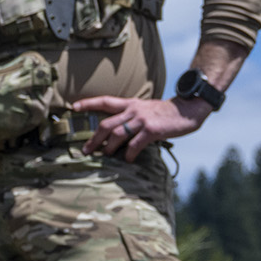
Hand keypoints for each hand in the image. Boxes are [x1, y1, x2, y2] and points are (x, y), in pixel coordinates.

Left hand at [73, 93, 206, 159]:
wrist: (188, 109)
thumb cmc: (165, 113)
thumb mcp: (145, 110)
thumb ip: (131, 118)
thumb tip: (116, 135)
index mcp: (130, 104)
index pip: (105, 101)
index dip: (88, 103)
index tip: (73, 107)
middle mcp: (133, 110)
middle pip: (106, 124)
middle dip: (94, 139)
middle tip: (85, 150)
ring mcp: (142, 120)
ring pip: (117, 135)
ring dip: (108, 148)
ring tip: (105, 157)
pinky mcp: (152, 130)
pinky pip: (135, 144)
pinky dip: (128, 154)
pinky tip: (127, 159)